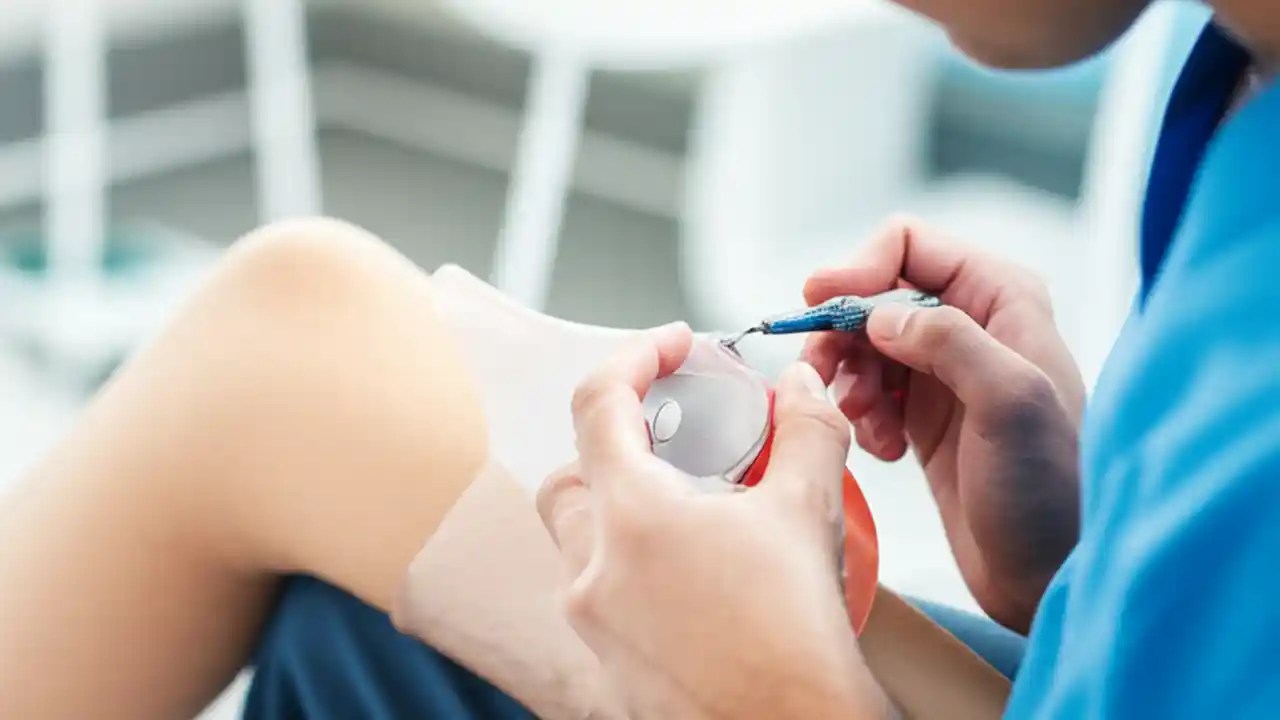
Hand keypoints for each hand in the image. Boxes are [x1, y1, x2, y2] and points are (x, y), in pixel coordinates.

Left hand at [537, 324, 890, 719]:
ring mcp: (594, 627)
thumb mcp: (807, 511)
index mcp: (630, 517)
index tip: (674, 346)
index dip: (635, 357)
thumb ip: (805, 430)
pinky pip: (601, 600)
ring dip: (620, 512)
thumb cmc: (796, 636)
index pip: (598, 404)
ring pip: (579, 544)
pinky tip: (693, 578)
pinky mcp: (609, 670)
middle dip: (612, 447)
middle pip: (569, 479)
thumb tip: (804, 387)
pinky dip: (632, 571)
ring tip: (691, 511)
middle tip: (673, 440)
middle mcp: (593, 572)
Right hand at [803, 217, 1082, 632]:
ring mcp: (944, 371)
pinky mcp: (923, 415)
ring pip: (862, 345)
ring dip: (848, 381)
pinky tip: (886, 451)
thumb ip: (949, 341)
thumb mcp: (1009, 403)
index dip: (856, 268)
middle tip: (825, 378)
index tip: (816, 305)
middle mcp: (972, 324)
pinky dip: (859, 417)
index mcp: (1002, 299)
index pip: (909, 245)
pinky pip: (866, 392)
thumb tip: (879, 315)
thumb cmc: (1049, 492)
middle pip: (874, 295)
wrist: (1051, 575)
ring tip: (867, 425)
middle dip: (842, 335)